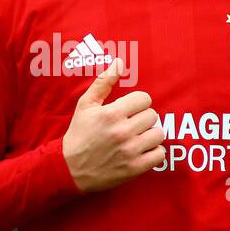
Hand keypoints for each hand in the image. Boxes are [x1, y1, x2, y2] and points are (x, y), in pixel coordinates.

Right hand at [62, 58, 164, 191]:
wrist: (69, 168)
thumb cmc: (79, 134)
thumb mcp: (85, 105)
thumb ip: (103, 83)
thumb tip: (118, 62)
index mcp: (111, 113)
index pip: (144, 99)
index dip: (138, 103)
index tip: (130, 110)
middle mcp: (122, 131)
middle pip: (153, 116)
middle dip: (143, 119)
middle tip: (132, 125)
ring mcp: (129, 151)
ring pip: (159, 134)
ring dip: (150, 135)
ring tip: (138, 137)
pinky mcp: (134, 168)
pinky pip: (160, 154)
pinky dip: (154, 153)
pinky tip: (142, 151)